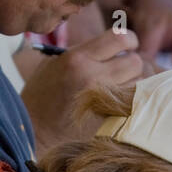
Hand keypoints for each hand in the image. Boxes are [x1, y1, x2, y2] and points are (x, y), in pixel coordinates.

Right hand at [21, 29, 147, 151]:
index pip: (120, 38)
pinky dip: (131, 103)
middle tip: (126, 70)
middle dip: (133, 64)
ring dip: (134, 85)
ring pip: (138, 85)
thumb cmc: (40, 97)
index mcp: (77, 58)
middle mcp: (92, 76)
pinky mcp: (107, 121)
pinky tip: (121, 104)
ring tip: (121, 88)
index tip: (129, 45)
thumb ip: (81, 52)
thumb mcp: (53, 64)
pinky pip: (132, 106)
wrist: (33, 133)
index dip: (130, 39)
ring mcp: (101, 101)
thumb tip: (109, 47)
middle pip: (135, 62)